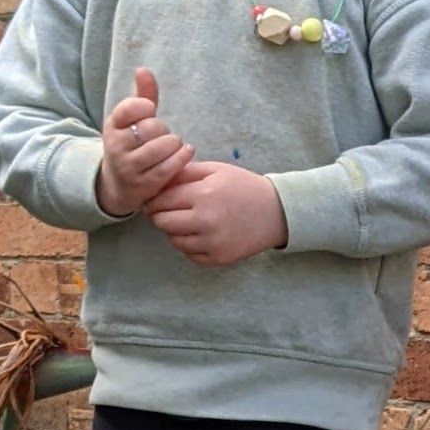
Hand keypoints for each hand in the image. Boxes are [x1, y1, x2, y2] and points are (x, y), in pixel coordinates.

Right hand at [96, 67, 192, 217]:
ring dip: (174, 143)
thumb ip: (142, 95)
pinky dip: (181, 158)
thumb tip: (143, 69)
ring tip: (174, 145)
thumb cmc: (133, 146)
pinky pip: (167, 168)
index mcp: (112, 126)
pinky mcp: (144, 186)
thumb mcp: (132, 121)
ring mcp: (129, 168)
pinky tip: (187, 152)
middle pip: (150, 128)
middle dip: (163, 129)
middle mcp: (116, 146)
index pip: (128, 108)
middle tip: (164, 135)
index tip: (150, 110)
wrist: (120, 185)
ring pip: (160, 147)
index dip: (144, 106)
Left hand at [147, 159, 289, 266]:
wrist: (275, 212)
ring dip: (173, 232)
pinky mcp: (219, 258)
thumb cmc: (243, 187)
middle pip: (162, 222)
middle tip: (166, 211)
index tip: (154, 199)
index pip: (161, 200)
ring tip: (184, 222)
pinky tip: (198, 235)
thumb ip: (184, 173)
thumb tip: (157, 182)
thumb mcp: (214, 170)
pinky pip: (190, 255)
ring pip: (174, 241)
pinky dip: (188, 246)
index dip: (154, 199)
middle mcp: (205, 221)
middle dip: (160, 216)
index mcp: (202, 194)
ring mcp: (212, 243)